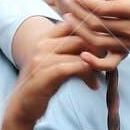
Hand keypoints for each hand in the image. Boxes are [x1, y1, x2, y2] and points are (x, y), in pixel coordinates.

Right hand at [7, 20, 122, 129]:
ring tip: (100, 76)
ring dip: (95, 66)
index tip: (101, 48)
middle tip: (107, 63)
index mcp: (43, 38)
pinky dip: (87, 76)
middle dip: (97, 50)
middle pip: (79, 37)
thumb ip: (69, 51)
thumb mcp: (55, 63)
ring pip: (79, 53)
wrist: (22, 106)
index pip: (72, 23)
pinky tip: (93, 85)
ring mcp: (41, 58)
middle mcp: (41, 44)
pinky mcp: (45, 74)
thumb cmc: (43, 84)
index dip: (90, 33)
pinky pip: (73, 68)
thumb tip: (98, 45)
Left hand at [61, 0, 129, 57]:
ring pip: (97, 41)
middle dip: (78, 12)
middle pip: (97, 24)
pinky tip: (81, 55)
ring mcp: (128, 44)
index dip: (84, 2)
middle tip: (66, 2)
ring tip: (67, 18)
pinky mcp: (122, 55)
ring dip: (78, 31)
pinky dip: (95, 63)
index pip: (103, 9)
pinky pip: (109, 65)